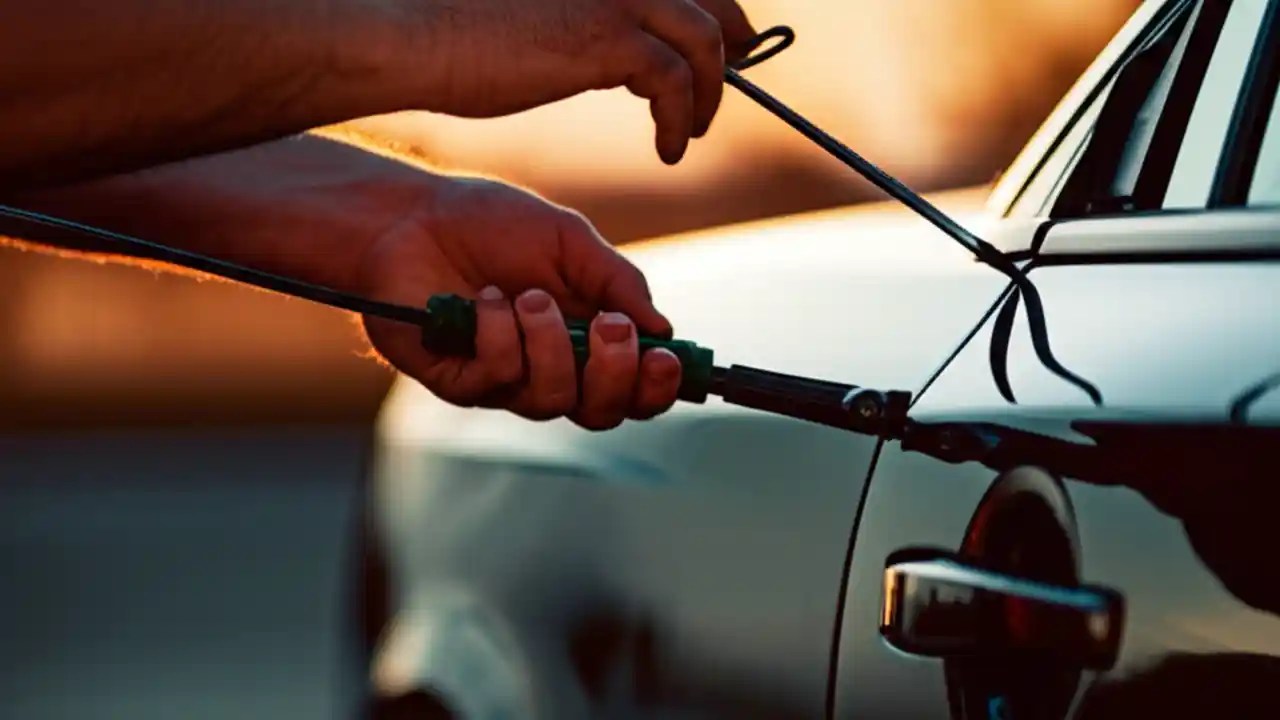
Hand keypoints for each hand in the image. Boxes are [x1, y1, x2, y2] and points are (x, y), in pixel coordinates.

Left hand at [358, 175, 682, 428]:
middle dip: (615, 375)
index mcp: (585, 339)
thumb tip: (663, 330)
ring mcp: (503, 380)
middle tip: (609, 327)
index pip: (632, 388)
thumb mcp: (569, 241)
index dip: (656, 387)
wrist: (413, 215)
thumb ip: (618, 283)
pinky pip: (498, 379)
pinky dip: (500, 334)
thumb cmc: (490, 224)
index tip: (666, 359)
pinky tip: (485, 297)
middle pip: (602, 413)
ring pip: (552, 400)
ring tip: (529, 296)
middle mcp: (549, 369)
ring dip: (551, 345)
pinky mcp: (459, 380)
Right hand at [406, 0, 756, 163]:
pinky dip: (682, 120)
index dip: (715, 10)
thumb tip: (617, 45)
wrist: (420, 40)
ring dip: (710, 91)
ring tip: (694, 129)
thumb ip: (586, 20)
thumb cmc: (460, 34)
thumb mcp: (538, 15)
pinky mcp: (609, 38)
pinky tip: (669, 149)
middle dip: (733, 39)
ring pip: (706, 40)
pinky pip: (676, 82)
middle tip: (735, 73)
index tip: (726, 43)